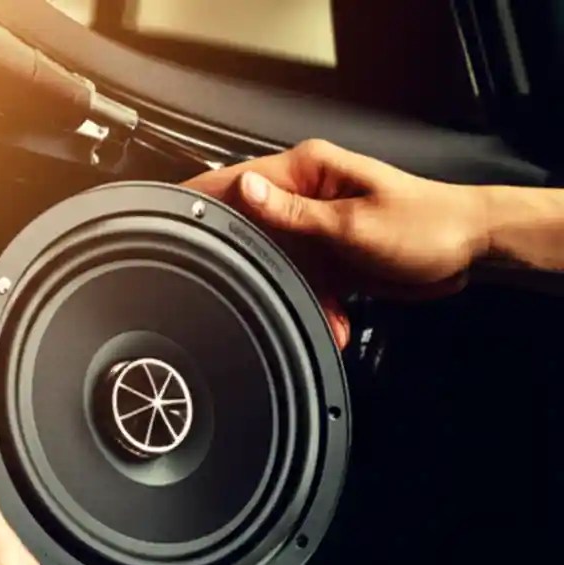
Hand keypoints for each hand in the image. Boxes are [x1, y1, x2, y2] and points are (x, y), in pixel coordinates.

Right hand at [184, 139, 491, 348]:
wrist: (473, 249)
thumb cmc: (426, 225)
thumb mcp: (352, 223)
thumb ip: (293, 212)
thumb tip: (245, 191)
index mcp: (308, 170)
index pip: (237, 181)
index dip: (199, 199)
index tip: (165, 215)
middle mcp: (307, 193)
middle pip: (250, 229)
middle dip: (250, 267)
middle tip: (232, 291)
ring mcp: (316, 224)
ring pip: (277, 264)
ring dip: (290, 295)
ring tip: (313, 316)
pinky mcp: (328, 252)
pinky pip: (304, 281)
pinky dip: (315, 304)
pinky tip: (329, 321)